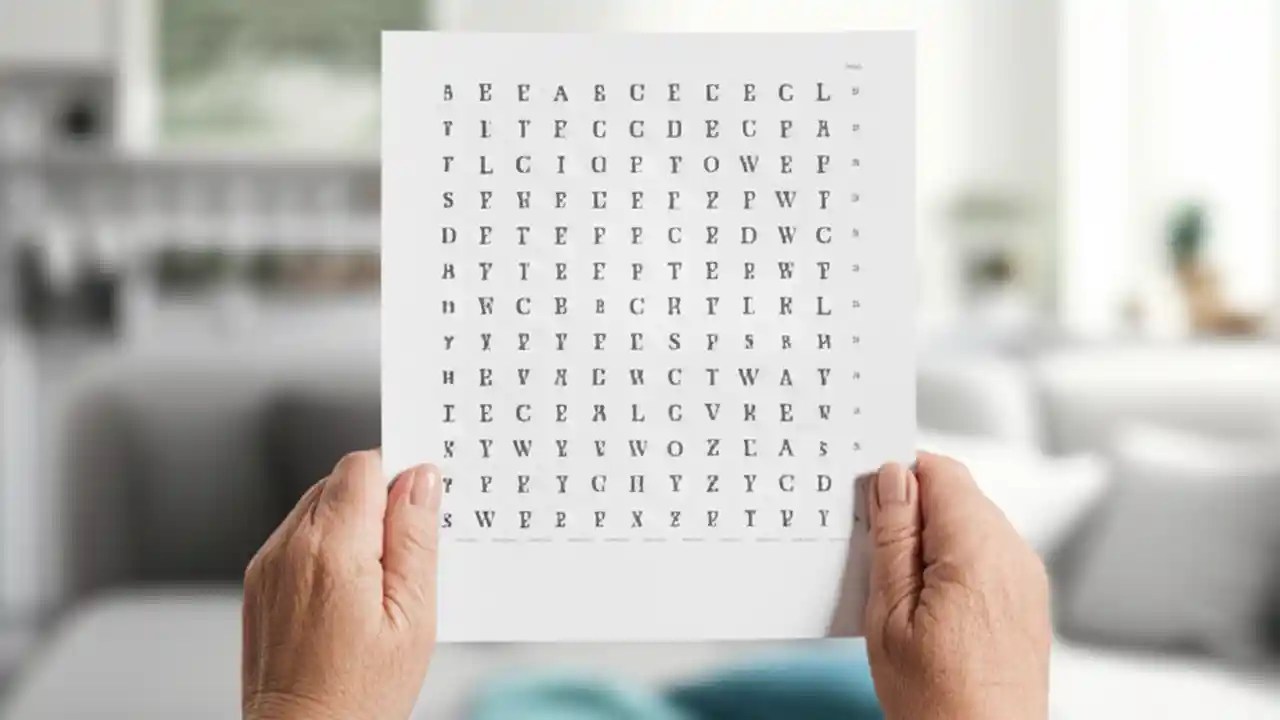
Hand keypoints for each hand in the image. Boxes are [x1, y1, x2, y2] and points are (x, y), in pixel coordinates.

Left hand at [242, 451, 441, 719]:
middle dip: (378, 501)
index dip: (398, 473)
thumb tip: (421, 479)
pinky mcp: (258, 585)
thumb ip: (416, 538)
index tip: (422, 500)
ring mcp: (267, 566)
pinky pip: (298, 538)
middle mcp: (290, 549)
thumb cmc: (360, 696)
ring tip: (378, 580)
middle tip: (407, 550)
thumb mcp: (413, 616)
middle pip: (339, 481)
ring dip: (352, 523)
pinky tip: (349, 592)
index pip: (363, 466)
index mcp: (332, 549)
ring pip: (318, 507)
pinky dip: (327, 547)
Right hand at [865, 452, 1050, 719]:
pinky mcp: (1027, 601)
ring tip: (898, 588)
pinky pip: (986, 556)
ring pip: (971, 525)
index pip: (940, 471)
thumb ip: (893, 538)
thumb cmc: (938, 701)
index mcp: (978, 549)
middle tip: (873, 549)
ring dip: (931, 539)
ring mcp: (1026, 578)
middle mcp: (1013, 555)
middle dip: (912, 509)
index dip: (899, 473)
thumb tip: (891, 478)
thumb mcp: (890, 614)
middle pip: (957, 496)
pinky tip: (926, 606)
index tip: (868, 496)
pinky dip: (954, 564)